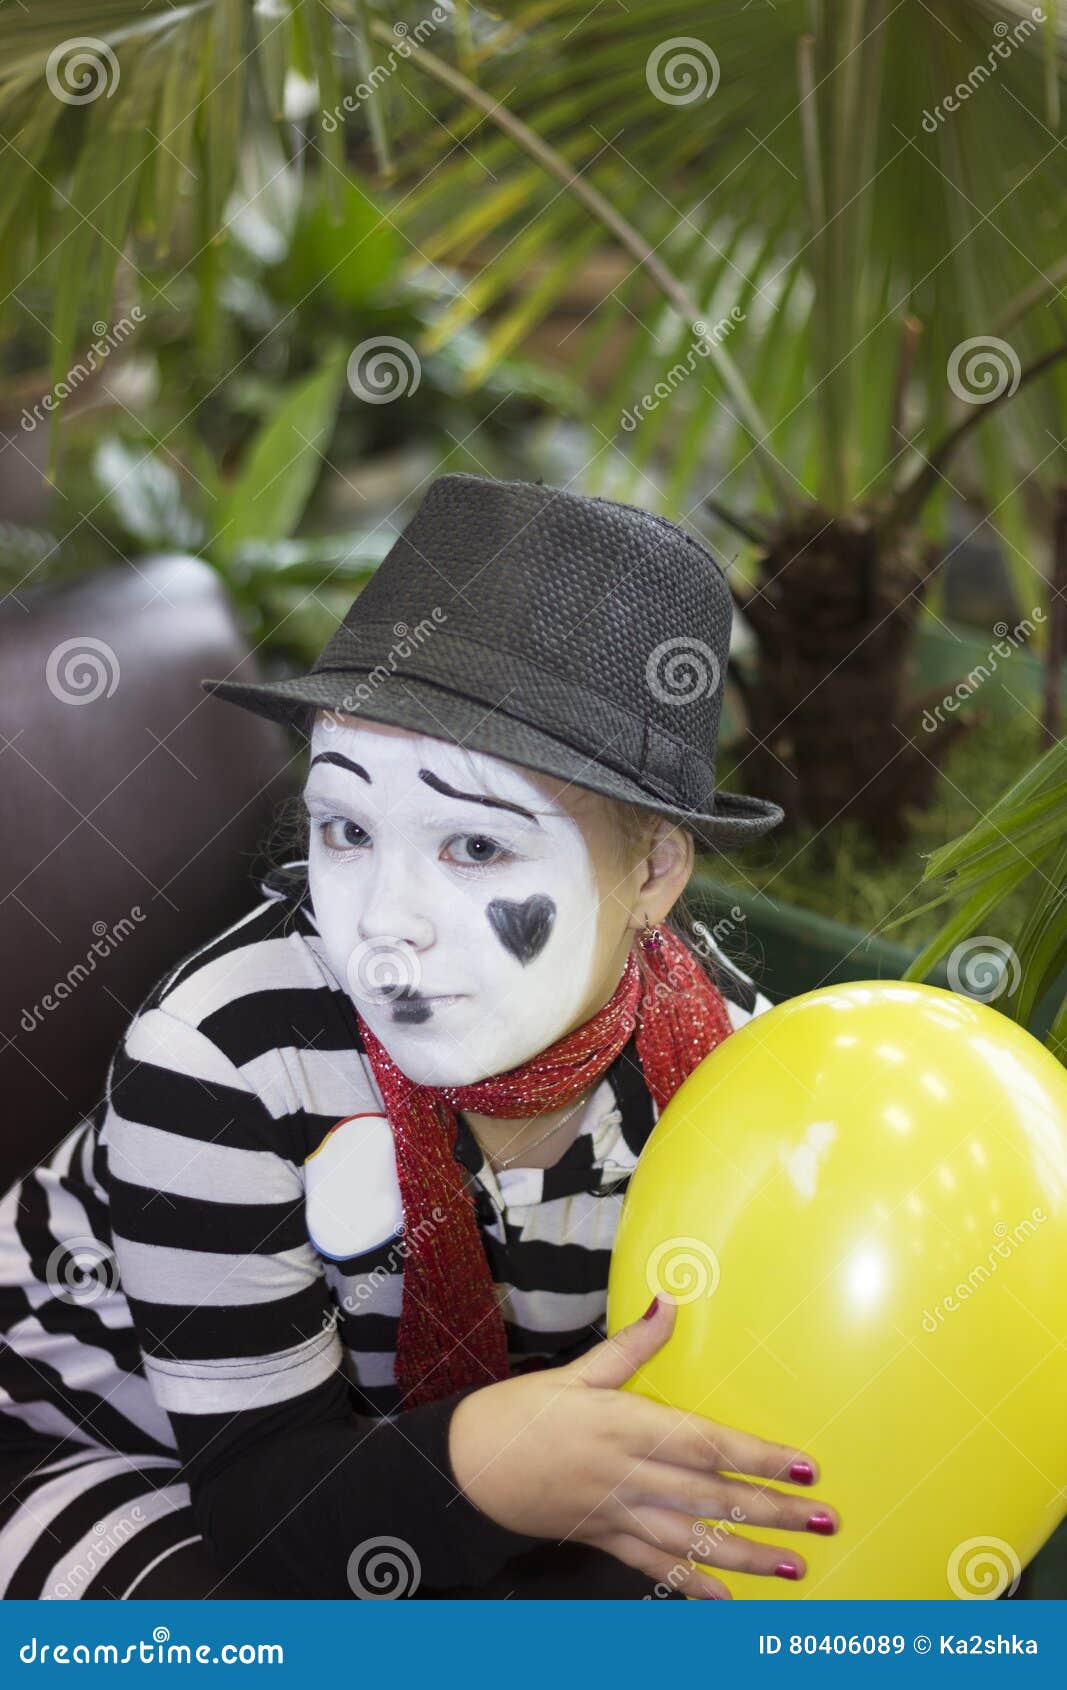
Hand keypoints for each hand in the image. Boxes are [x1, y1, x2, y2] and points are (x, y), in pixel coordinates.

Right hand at [448, 1296, 838, 1598]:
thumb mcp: (578, 1371)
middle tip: (823, 1520)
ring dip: (748, 1556)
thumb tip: (669, 1300)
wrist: (468, 1468)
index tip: (803, 1466)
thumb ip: (632, 1344)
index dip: (757, 1456)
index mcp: (625, 1425)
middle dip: (772, 1512)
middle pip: (712, 1498)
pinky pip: (655, 1567)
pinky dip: (692, 1585)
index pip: (706, 1443)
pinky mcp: (603, 1539)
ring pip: (693, 1541)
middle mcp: (628, 1474)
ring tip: (795, 1566)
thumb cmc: (523, 1412)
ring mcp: (617, 1513)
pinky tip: (729, 1600)